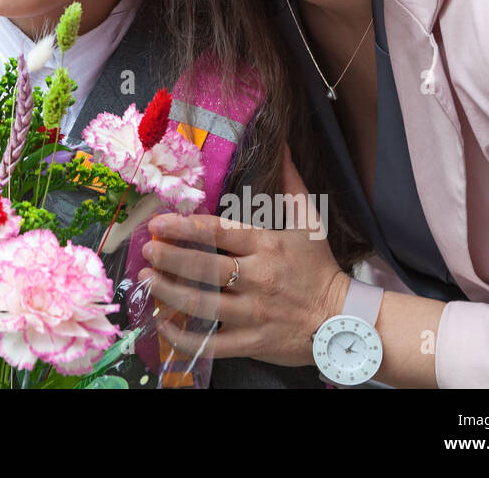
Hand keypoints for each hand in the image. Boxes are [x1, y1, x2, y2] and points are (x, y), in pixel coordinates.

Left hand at [138, 146, 349, 367]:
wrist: (343, 320)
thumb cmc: (319, 269)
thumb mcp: (309, 223)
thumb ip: (291, 184)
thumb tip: (281, 146)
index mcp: (266, 246)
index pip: (218, 232)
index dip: (184, 228)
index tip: (158, 223)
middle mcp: (257, 278)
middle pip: (204, 268)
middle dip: (169, 258)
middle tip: (146, 250)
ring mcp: (253, 313)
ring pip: (203, 303)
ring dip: (169, 291)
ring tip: (146, 279)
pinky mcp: (251, 342)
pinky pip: (210, 342)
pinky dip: (183, 336)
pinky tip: (162, 323)